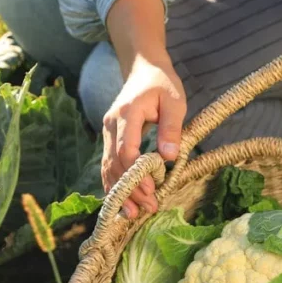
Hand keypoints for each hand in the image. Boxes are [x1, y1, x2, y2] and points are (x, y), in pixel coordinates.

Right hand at [102, 52, 185, 217]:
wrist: (143, 68)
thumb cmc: (162, 84)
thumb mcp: (174, 101)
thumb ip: (171, 128)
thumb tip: (169, 158)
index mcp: (127, 113)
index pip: (126, 149)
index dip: (137, 173)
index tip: (152, 190)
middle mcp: (111, 124)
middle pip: (115, 163)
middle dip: (131, 188)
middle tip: (148, 208)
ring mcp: (107, 131)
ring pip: (108, 167)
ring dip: (120, 191)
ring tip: (133, 213)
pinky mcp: (109, 138)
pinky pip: (108, 164)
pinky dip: (114, 184)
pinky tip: (121, 202)